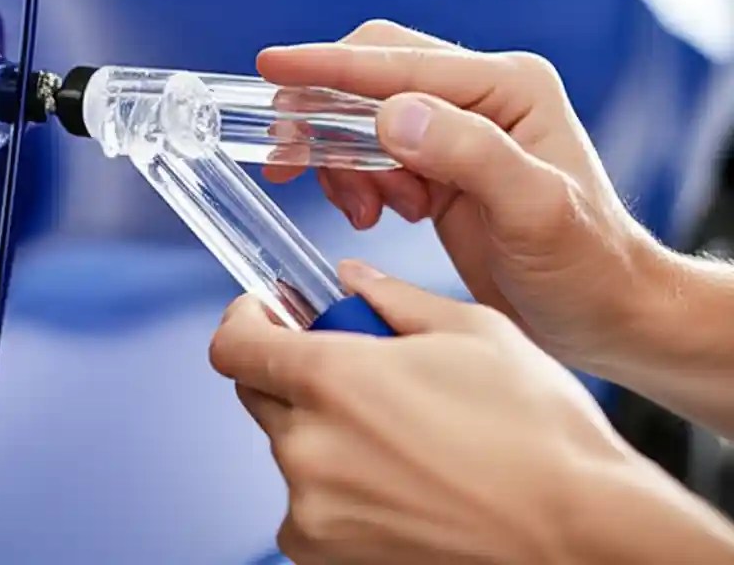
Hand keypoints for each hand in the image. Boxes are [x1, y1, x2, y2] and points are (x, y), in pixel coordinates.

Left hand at [209, 262, 722, 563]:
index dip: (245, 321)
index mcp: (332, 379)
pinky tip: (402, 486)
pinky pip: (309, 506)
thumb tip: (351, 278)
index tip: (266, 315)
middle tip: (366, 378)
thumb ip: (393, 299)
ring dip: (325, 436)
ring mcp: (313, 508)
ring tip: (405, 441)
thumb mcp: (474, 333)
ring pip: (291, 451)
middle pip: (261, 394)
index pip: (233, 344)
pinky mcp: (325, 555)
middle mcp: (307, 446)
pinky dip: (338, 491)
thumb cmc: (540, 436)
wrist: (583, 538)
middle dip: (298, 376)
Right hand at [257, 19, 673, 374]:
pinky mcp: (439, 166)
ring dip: (342, 161)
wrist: (607, 315)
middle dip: (323, 116)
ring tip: (365, 211)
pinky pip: (370, 153)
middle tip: (288, 160)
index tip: (270, 67)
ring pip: (361, 118)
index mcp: (508, 87)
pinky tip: (375, 213)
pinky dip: (355, 181)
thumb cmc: (588, 267)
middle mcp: (481, 96)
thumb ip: (470, 155)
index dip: (328, 67)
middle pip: (370, 76)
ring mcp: (458, 130)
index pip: (398, 63)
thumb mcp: (535, 213)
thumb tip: (393, 115)